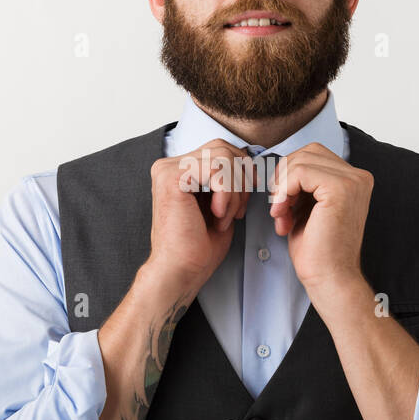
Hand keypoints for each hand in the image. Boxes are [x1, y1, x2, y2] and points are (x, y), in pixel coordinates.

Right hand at [143, 138, 254, 297]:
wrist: (182, 271)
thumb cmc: (199, 246)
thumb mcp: (221, 204)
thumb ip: (228, 180)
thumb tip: (250, 161)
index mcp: (179, 169)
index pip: (221, 149)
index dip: (242, 171)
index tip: (244, 201)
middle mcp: (169, 165)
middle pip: (224, 147)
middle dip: (242, 178)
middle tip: (238, 210)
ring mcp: (168, 169)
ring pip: (224, 156)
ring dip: (235, 190)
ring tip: (226, 216)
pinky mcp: (172, 179)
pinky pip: (217, 169)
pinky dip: (227, 194)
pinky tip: (218, 215)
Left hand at [267, 142, 372, 294]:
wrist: (329, 278)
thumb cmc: (317, 250)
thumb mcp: (307, 208)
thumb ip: (302, 185)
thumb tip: (282, 166)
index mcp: (354, 180)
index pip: (313, 155)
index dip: (290, 175)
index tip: (282, 204)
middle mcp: (358, 177)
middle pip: (307, 152)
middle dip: (284, 177)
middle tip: (278, 207)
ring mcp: (352, 181)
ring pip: (300, 160)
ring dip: (281, 187)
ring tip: (281, 214)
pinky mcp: (340, 189)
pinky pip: (299, 172)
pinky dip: (284, 190)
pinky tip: (282, 213)